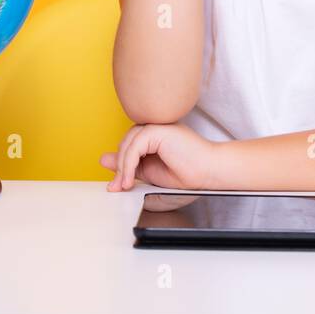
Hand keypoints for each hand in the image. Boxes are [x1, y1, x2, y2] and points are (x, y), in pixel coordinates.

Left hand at [101, 122, 222, 190]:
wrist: (209, 171)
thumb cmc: (188, 172)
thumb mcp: (150, 172)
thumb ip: (130, 165)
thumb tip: (105, 160)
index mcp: (156, 135)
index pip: (130, 144)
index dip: (121, 164)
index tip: (117, 185)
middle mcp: (156, 127)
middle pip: (127, 142)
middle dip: (119, 166)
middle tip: (117, 187)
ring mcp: (158, 126)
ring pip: (128, 143)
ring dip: (122, 167)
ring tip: (124, 185)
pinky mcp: (158, 130)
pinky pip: (134, 147)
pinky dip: (128, 164)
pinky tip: (129, 180)